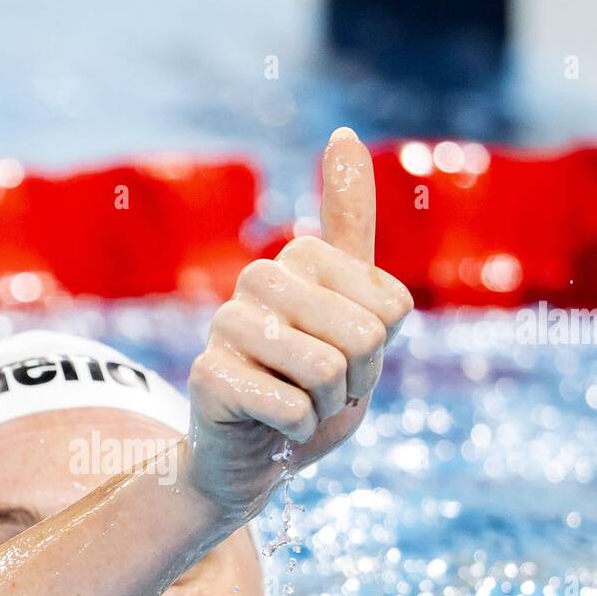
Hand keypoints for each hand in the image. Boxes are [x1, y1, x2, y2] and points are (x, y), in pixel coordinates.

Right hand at [184, 127, 412, 522]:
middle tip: (321, 393)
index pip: (391, 308)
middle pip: (363, 336)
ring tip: (296, 408)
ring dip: (325, 410)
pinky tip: (271, 429)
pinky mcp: (205, 377)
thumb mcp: (351, 311)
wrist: (253, 460)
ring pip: (327, 371)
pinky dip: (296, 434)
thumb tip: (341, 135)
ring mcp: (225, 327)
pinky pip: (291, 407)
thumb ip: (352, 231)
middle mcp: (257, 279)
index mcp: (299, 258)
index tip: (347, 362)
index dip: (382, 352)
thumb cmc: (308, 388)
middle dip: (355, 382)